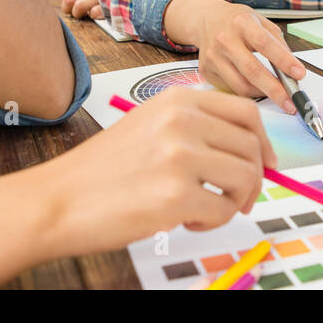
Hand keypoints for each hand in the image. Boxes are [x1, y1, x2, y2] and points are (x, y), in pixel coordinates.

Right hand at [41, 87, 277, 256]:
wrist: (56, 200)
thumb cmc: (101, 172)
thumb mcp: (149, 127)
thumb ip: (195, 130)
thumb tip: (248, 153)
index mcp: (177, 100)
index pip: (246, 112)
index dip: (263, 142)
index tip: (266, 164)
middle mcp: (182, 121)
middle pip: (252, 146)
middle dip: (254, 178)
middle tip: (240, 200)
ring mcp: (180, 156)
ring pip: (245, 178)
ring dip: (232, 202)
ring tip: (201, 211)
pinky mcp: (175, 194)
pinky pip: (223, 210)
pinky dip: (212, 222)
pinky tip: (183, 221)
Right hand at [170, 0, 304, 112]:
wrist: (206, 19)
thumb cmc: (237, 21)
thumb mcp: (260, 21)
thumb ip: (278, 43)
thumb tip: (292, 69)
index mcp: (241, 22)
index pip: (265, 43)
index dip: (283, 60)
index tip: (299, 74)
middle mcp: (225, 39)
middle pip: (252, 71)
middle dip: (275, 90)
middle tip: (291, 102)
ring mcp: (213, 57)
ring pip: (241, 86)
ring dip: (263, 94)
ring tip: (276, 95)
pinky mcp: (206, 71)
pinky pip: (231, 89)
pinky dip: (247, 92)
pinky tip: (255, 87)